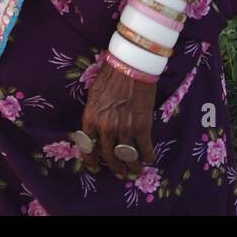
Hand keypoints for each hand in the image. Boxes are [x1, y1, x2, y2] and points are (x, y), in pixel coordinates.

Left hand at [79, 59, 156, 179]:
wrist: (131, 64)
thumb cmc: (110, 74)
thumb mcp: (94, 95)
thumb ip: (95, 114)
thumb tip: (97, 127)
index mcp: (90, 118)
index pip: (87, 147)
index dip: (90, 160)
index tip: (94, 167)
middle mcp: (105, 128)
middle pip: (108, 156)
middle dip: (114, 167)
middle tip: (119, 173)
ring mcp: (124, 128)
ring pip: (127, 156)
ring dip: (132, 166)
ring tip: (135, 171)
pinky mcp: (142, 126)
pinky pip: (145, 148)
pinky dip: (148, 156)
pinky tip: (149, 159)